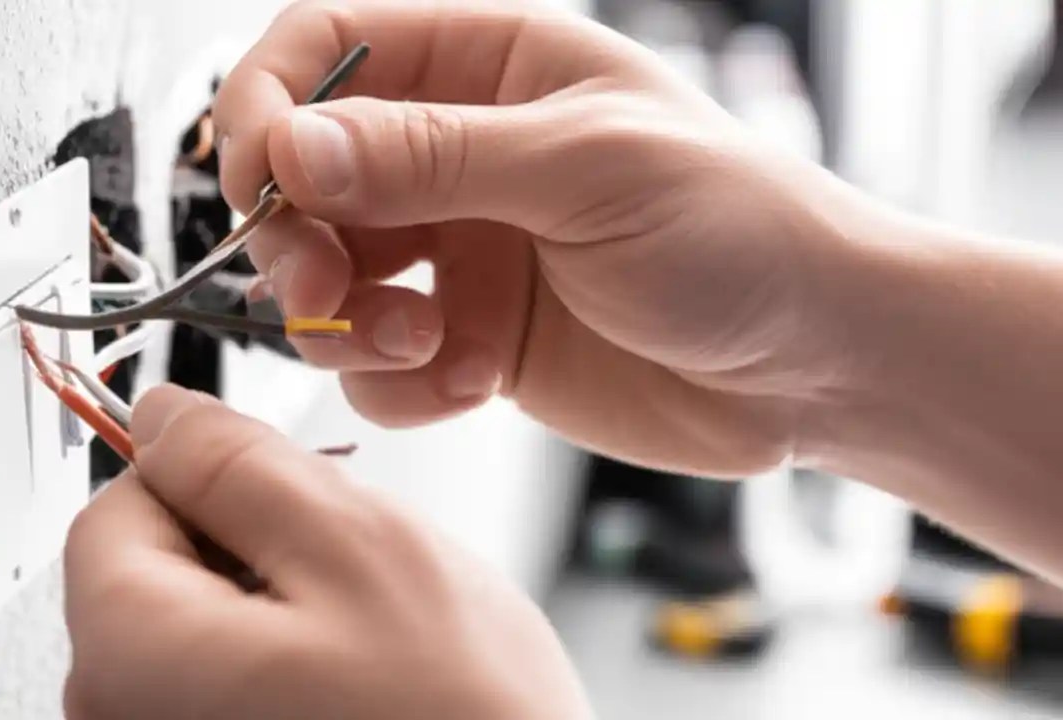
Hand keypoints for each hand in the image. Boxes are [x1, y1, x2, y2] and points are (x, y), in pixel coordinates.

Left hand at [63, 385, 591, 719]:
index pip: (115, 501)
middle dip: (251, 539)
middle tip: (350, 570)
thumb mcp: (353, 545)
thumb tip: (163, 413)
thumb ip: (236, 463)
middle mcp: (120, 718)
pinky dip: (289, 659)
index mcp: (130, 655)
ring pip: (206, 619)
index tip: (284, 484)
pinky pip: (230, 680)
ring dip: (281, 601)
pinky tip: (357, 680)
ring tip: (368, 636)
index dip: (208, 471)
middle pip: (157, 565)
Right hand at [214, 0, 878, 477]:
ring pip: (330, 278)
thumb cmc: (744, 232)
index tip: (261, 179)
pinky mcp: (471, 339)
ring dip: (348, 324)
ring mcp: (463, 251)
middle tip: (320, 290)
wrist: (818, 363)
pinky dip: (401, 386)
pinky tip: (470, 384)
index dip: (269, 107)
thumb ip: (430, 156)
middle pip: (306, 176)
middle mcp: (462, 157)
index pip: (327, 49)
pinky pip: (380, 365)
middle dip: (294, 238)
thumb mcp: (586, 170)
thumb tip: (292, 144)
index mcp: (492, 70)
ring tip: (424, 345)